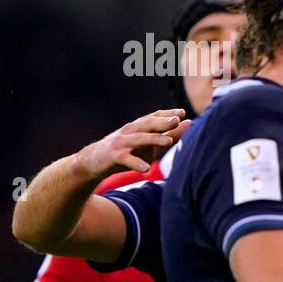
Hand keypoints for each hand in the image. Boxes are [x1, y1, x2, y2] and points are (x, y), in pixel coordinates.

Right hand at [75, 109, 190, 178]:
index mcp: (139, 126)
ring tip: (167, 142)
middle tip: (177, 120)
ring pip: (139, 139)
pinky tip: (146, 169)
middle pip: (147, 124)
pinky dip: (136, 163)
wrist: (93, 162)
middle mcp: (130, 131)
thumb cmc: (127, 151)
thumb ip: (169, 134)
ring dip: (153, 139)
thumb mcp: (149, 143)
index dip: (167, 114)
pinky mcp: (113, 156)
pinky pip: (126, 159)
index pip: (154, 117)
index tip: (182, 112)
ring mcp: (121, 142)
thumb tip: (189, 122)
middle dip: (162, 121)